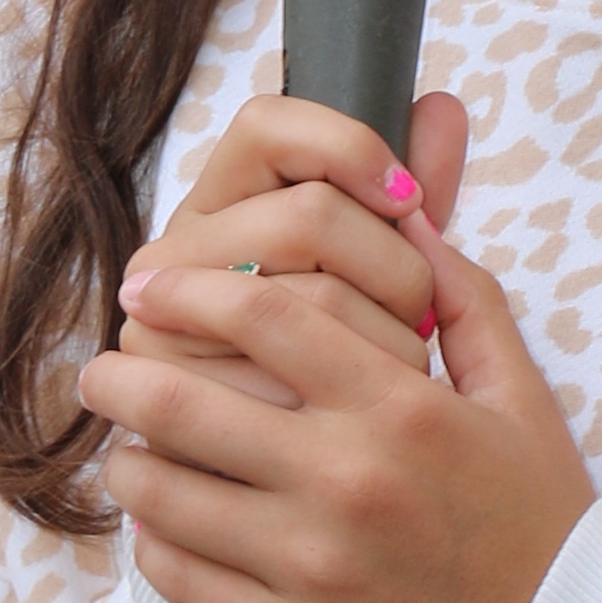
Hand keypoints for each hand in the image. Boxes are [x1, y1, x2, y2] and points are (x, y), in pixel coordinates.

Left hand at [83, 99, 593, 602]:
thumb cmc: (542, 532)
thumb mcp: (526, 403)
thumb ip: (467, 302)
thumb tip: (410, 219)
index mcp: (402, 409)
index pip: (261, 315)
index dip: (188, 289)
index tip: (151, 284)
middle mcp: (346, 482)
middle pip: (181, 400)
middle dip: (119, 373)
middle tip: (103, 367)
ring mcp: (309, 568)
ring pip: (162, 492)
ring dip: (127, 458)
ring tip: (127, 445)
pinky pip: (178, 575)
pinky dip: (153, 539)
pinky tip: (164, 521)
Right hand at [117, 91, 470, 405]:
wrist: (289, 495)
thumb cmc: (342, 372)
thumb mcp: (380, 277)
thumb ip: (409, 195)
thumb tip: (444, 107)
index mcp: (218, 206)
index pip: (267, 126)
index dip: (349, 145)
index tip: (409, 197)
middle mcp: (172, 256)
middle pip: (308, 214)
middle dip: (397, 268)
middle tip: (420, 319)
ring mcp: (157, 330)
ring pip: (308, 300)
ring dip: (385, 340)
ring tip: (398, 376)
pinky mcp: (165, 410)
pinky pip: (283, 388)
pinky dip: (341, 408)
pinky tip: (359, 421)